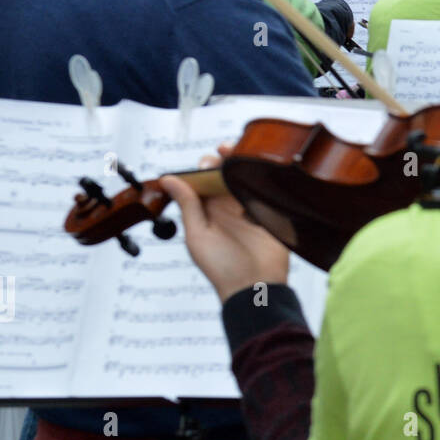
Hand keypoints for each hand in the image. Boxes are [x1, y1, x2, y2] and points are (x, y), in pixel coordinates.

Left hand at [162, 151, 288, 302]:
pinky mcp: (271, 210)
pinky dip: (264, 174)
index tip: (207, 161)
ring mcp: (252, 206)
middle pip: (227, 172)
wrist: (256, 287)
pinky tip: (262, 165)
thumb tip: (168, 179)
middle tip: (227, 151)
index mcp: (209, 210)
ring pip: (247, 175)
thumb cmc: (222, 268)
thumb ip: (188, 205)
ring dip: (245, 161)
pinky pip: (267, 187)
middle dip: (226, 157)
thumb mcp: (198, 235)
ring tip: (243, 151)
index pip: (204, 179)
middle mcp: (229, 205)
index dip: (205, 165)